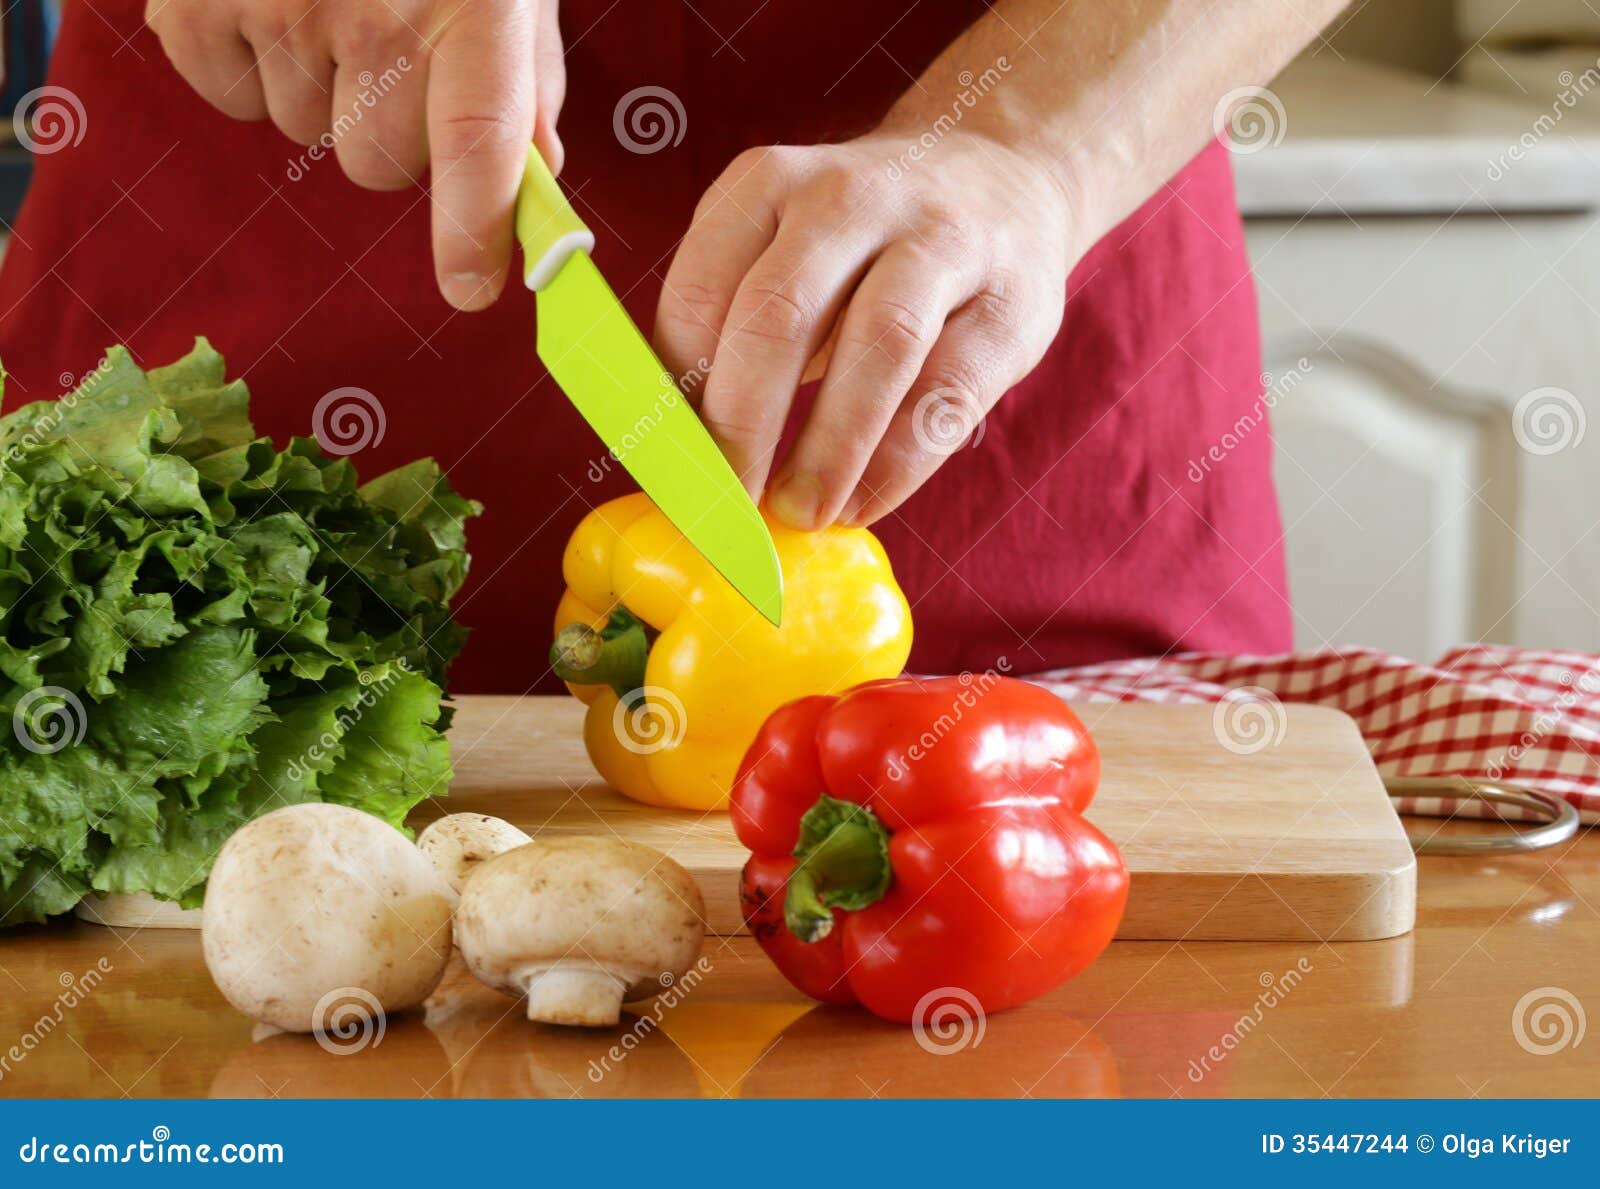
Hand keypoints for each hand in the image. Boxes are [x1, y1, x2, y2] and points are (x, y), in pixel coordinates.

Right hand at [146, 0, 563, 309]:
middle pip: (378, 166)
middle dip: (388, 131)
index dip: (474, 228)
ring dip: (320, 89)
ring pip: (305, 132)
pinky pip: (229, 98)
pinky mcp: (195, 2)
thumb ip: (524, 79)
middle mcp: (374, 11)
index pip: (478, 144)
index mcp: (469, 4)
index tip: (473, 290)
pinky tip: (268, 0)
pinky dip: (246, 64)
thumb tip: (535, 176)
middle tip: (388, 53)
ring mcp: (277, 6)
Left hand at [655, 129, 1075, 527]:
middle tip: (724, 502)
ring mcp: (941, 243)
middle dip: (742, 424)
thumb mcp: (783, 250)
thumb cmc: (863, 245)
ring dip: (829, 447)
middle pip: (781, 315)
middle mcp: (851, 198)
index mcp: (770, 183)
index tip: (673, 463)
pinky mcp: (1010, 304)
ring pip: (879, 347)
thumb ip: (731, 327)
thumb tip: (681, 450)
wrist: (1005, 175)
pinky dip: (898, 462)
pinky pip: (949, 392)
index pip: (701, 292)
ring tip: (799, 511)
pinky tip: (863, 503)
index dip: (677, 391)